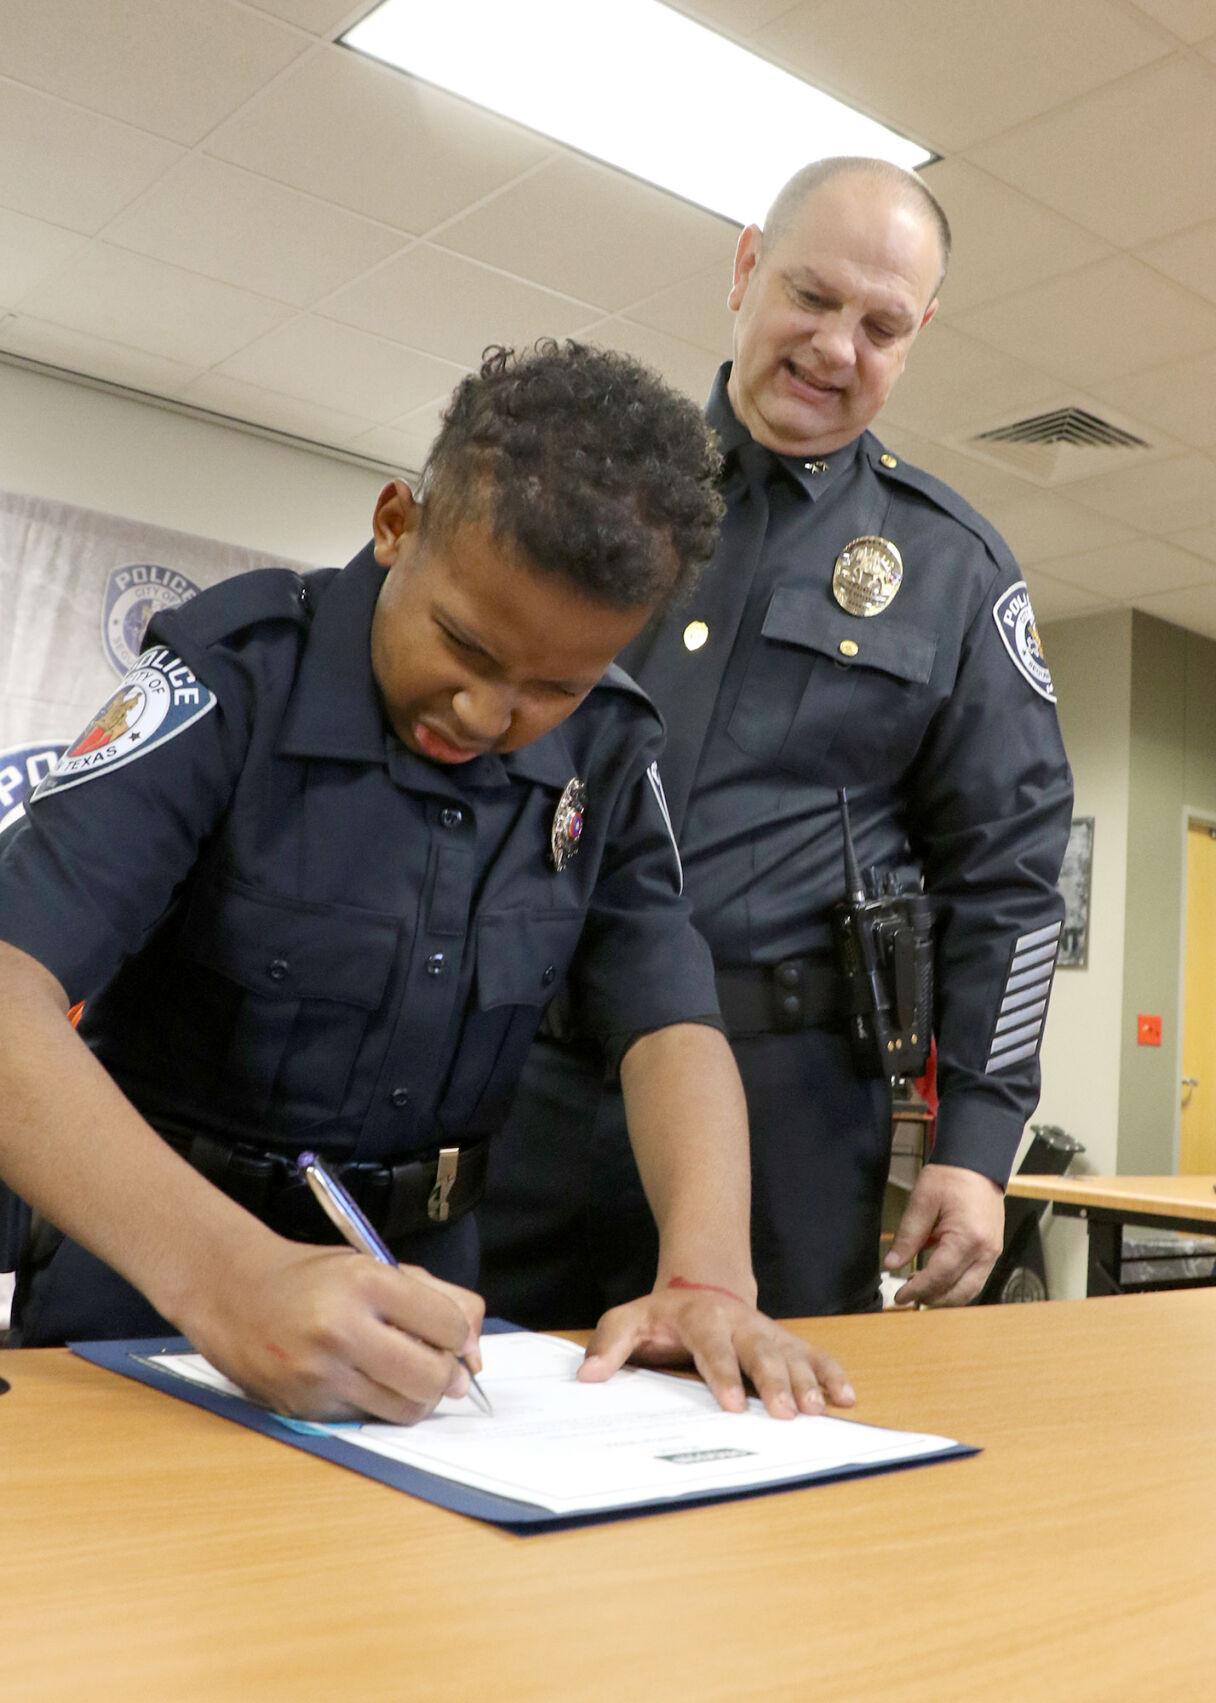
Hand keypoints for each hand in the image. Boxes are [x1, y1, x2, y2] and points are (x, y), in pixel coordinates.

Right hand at [182, 1235, 484, 1422]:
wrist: (234, 1293)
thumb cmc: (314, 1277)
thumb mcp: (376, 1265)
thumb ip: (437, 1297)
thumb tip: (474, 1351)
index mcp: (365, 1282)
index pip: (448, 1325)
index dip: (459, 1334)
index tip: (450, 1333)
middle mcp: (341, 1329)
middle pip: (433, 1377)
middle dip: (447, 1375)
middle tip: (439, 1366)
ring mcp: (321, 1374)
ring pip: (406, 1408)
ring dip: (418, 1396)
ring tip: (403, 1372)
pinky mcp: (306, 1407)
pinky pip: (369, 1417)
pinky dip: (378, 1403)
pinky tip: (361, 1378)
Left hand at [577, 1286, 854, 1418]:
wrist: (701, 1283)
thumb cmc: (663, 1314)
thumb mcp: (629, 1319)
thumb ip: (609, 1344)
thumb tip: (587, 1376)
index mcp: (701, 1319)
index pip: (713, 1347)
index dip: (723, 1374)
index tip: (732, 1404)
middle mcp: (740, 1324)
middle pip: (760, 1351)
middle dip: (774, 1382)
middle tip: (785, 1413)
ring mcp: (767, 1332)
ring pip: (791, 1354)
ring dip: (807, 1382)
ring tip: (819, 1411)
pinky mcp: (786, 1341)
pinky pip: (814, 1355)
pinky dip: (831, 1374)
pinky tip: (846, 1397)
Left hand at [884, 1163, 1004, 1306]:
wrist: (977, 1163)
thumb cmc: (949, 1178)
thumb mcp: (922, 1201)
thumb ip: (908, 1236)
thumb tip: (891, 1264)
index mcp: (967, 1238)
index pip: (940, 1276)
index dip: (918, 1289)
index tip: (899, 1297)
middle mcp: (985, 1252)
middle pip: (958, 1291)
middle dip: (932, 1299)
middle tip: (908, 1298)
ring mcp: (993, 1253)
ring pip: (970, 1290)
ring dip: (946, 1297)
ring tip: (921, 1291)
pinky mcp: (993, 1251)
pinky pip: (976, 1279)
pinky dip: (957, 1286)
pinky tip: (938, 1280)